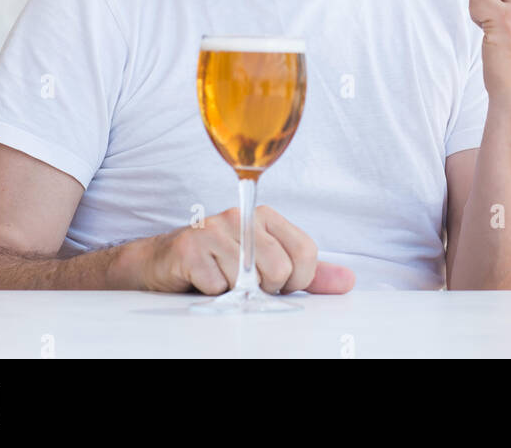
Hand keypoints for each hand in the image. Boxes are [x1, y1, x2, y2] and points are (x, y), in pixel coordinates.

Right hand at [134, 205, 355, 294]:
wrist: (161, 262)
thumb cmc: (220, 263)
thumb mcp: (269, 265)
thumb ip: (310, 273)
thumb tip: (348, 281)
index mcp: (266, 216)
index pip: (306, 251)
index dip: (299, 278)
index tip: (282, 284)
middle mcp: (242, 217)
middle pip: (280, 268)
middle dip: (267, 288)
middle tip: (247, 283)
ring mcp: (214, 229)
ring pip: (249, 279)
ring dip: (237, 291)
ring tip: (223, 278)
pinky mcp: (190, 247)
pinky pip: (218, 287)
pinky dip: (212, 293)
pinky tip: (202, 279)